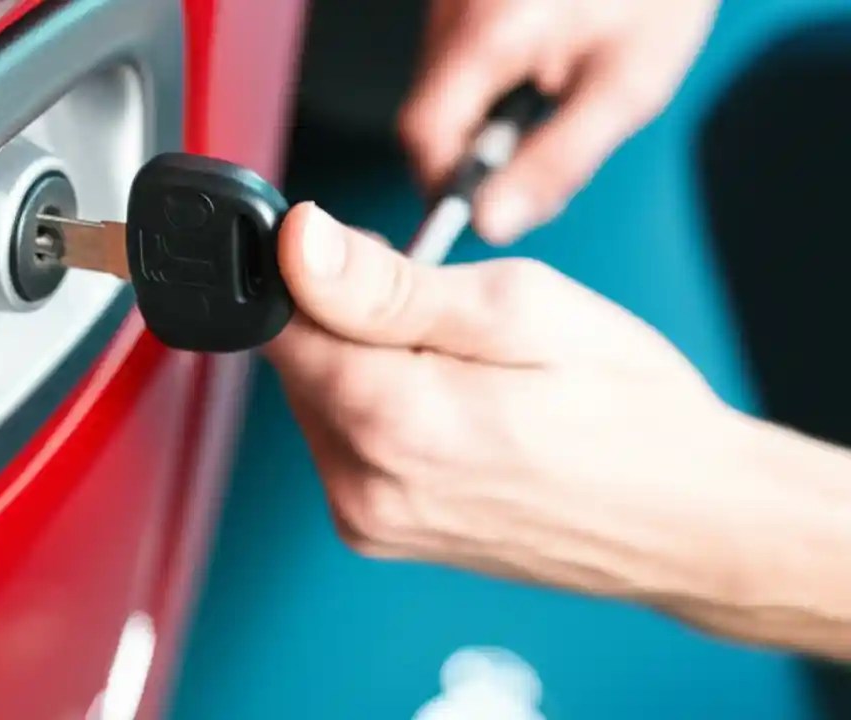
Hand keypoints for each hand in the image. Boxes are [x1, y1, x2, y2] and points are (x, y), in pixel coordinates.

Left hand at [265, 204, 744, 598]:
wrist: (688, 519)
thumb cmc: (626, 409)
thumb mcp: (518, 308)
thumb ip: (388, 284)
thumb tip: (297, 244)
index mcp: (391, 421)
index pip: (281, 319)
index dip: (321, 273)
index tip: (383, 266)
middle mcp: (362, 485)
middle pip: (299, 362)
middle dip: (354, 322)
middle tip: (451, 323)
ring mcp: (370, 520)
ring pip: (321, 402)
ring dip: (370, 369)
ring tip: (466, 374)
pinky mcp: (380, 533)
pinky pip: (346, 446)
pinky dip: (384, 415)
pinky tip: (456, 414)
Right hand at [401, 0, 718, 242]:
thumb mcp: (625, 88)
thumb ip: (554, 163)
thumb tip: (491, 224)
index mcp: (491, 34)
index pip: (423, 132)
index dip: (444, 183)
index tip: (485, 211)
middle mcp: (455, 11)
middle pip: (428, 115)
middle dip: (472, 156)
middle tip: (540, 159)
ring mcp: (452, 2)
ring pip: (439, 93)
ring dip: (481, 122)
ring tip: (549, 106)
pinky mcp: (461, 0)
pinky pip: (455, 64)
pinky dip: (487, 90)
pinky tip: (536, 78)